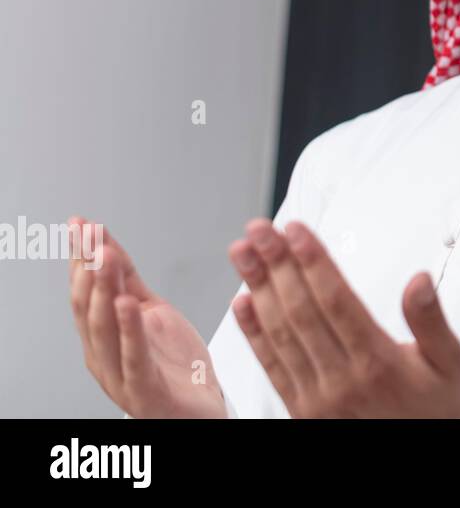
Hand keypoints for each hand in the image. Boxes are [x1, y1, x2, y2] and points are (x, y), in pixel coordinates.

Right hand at [68, 215, 227, 418]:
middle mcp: (103, 358)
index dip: (81, 258)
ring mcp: (120, 377)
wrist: (202, 412)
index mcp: (103, 338)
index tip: (81, 225)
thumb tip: (107, 244)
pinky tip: (127, 305)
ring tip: (106, 259)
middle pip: (88, 309)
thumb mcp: (153, 314)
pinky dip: (129, 331)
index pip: (85, 293)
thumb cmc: (177, 367)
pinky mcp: (145, 393)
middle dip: (89, 269)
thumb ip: (131, 283)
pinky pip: (133, 359)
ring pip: (104, 332)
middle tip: (92, 236)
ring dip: (103, 291)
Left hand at [227, 218, 459, 417]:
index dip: (313, 261)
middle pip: (300, 311)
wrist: (419, 452)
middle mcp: (341, 380)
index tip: (296, 231)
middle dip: (277, 265)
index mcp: (377, 363)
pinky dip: (253, 333)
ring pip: (280, 334)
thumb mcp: (449, 362)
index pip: (336, 300)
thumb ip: (432, 320)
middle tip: (260, 230)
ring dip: (258, 288)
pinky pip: (271, 366)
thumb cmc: (434, 407)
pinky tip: (243, 303)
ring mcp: (316, 398)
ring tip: (244, 254)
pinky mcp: (301, 411)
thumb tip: (420, 281)